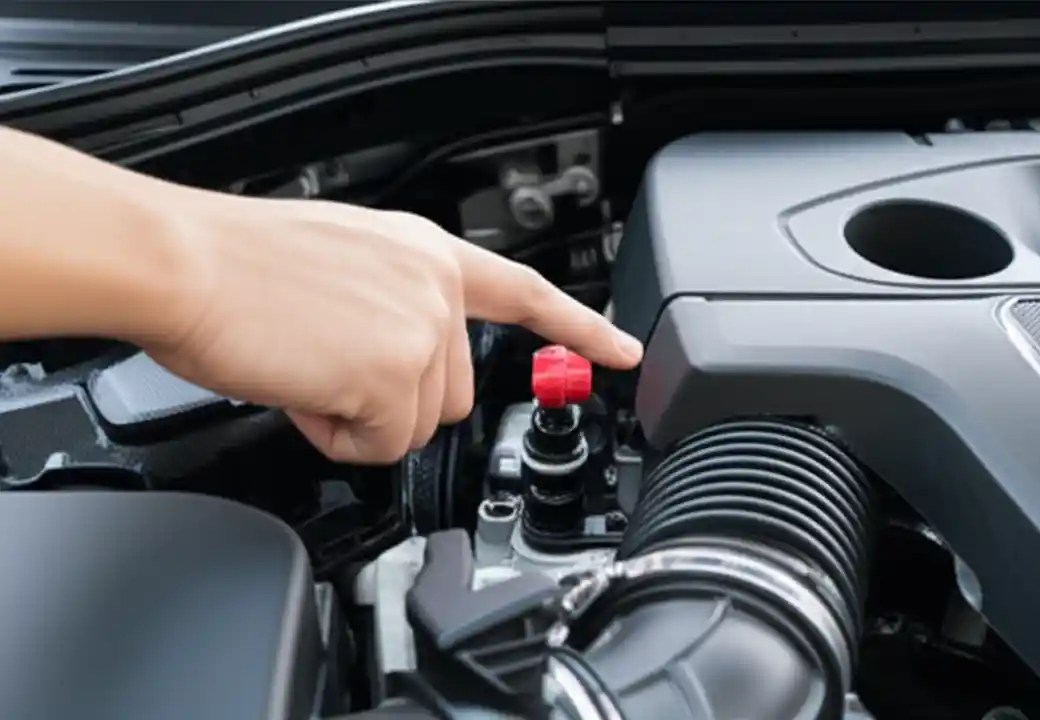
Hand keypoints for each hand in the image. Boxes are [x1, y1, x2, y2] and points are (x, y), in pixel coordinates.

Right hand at [141, 191, 641, 463]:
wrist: (183, 263)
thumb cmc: (236, 266)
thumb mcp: (344, 262)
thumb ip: (396, 304)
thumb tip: (401, 362)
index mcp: (425, 252)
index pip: (524, 292)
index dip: (578, 328)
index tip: (623, 352)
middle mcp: (435, 286)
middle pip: (452, 393)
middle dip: (391, 400)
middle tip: (324, 366)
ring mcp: (421, 330)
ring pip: (417, 425)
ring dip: (361, 418)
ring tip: (306, 370)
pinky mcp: (394, 374)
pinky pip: (383, 446)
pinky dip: (339, 437)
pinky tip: (303, 391)